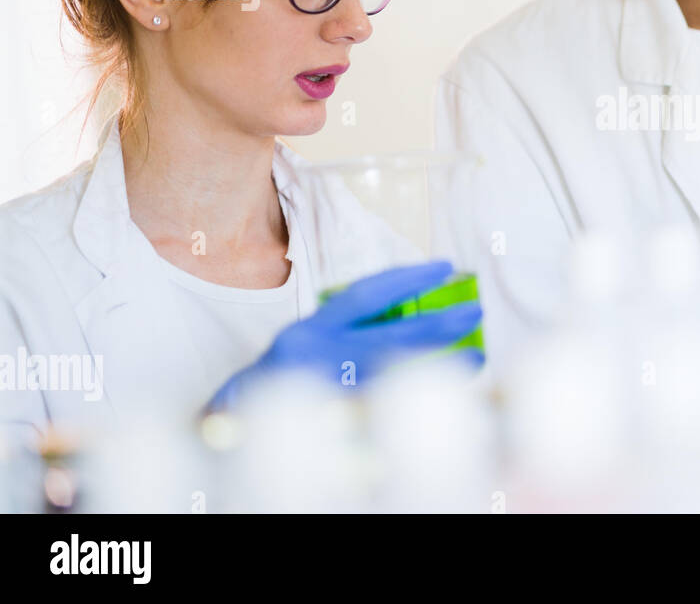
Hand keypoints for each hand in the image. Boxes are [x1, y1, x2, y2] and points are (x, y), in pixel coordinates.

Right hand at [206, 261, 482, 412]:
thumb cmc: (281, 384)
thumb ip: (349, 334)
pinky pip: (381, 417)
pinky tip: (443, 400)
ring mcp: (317, 397)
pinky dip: (414, 406)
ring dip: (435, 369)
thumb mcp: (309, 347)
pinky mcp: (324, 433)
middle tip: (475, 313)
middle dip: (435, 326)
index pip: (363, 296)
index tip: (444, 267)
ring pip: (389, 379)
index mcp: (308, 332)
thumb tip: (420, 326)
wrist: (224, 431)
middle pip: (386, 340)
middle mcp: (310, 359)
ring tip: (475, 359)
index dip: (406, 278)